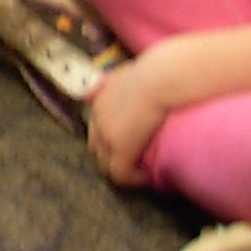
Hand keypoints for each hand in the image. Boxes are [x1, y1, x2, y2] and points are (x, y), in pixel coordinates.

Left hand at [84, 44, 181, 186]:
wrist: (161, 77)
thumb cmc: (154, 72)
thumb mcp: (124, 72)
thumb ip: (108, 82)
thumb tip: (89, 92)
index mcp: (99, 99)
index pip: (97, 128)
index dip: (112, 140)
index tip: (133, 145)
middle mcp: (97, 116)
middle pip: (97, 147)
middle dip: (113, 157)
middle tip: (135, 163)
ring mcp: (106, 133)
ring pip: (106, 164)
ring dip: (123, 169)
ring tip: (142, 173)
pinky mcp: (120, 147)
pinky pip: (121, 174)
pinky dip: (133, 178)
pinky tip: (149, 176)